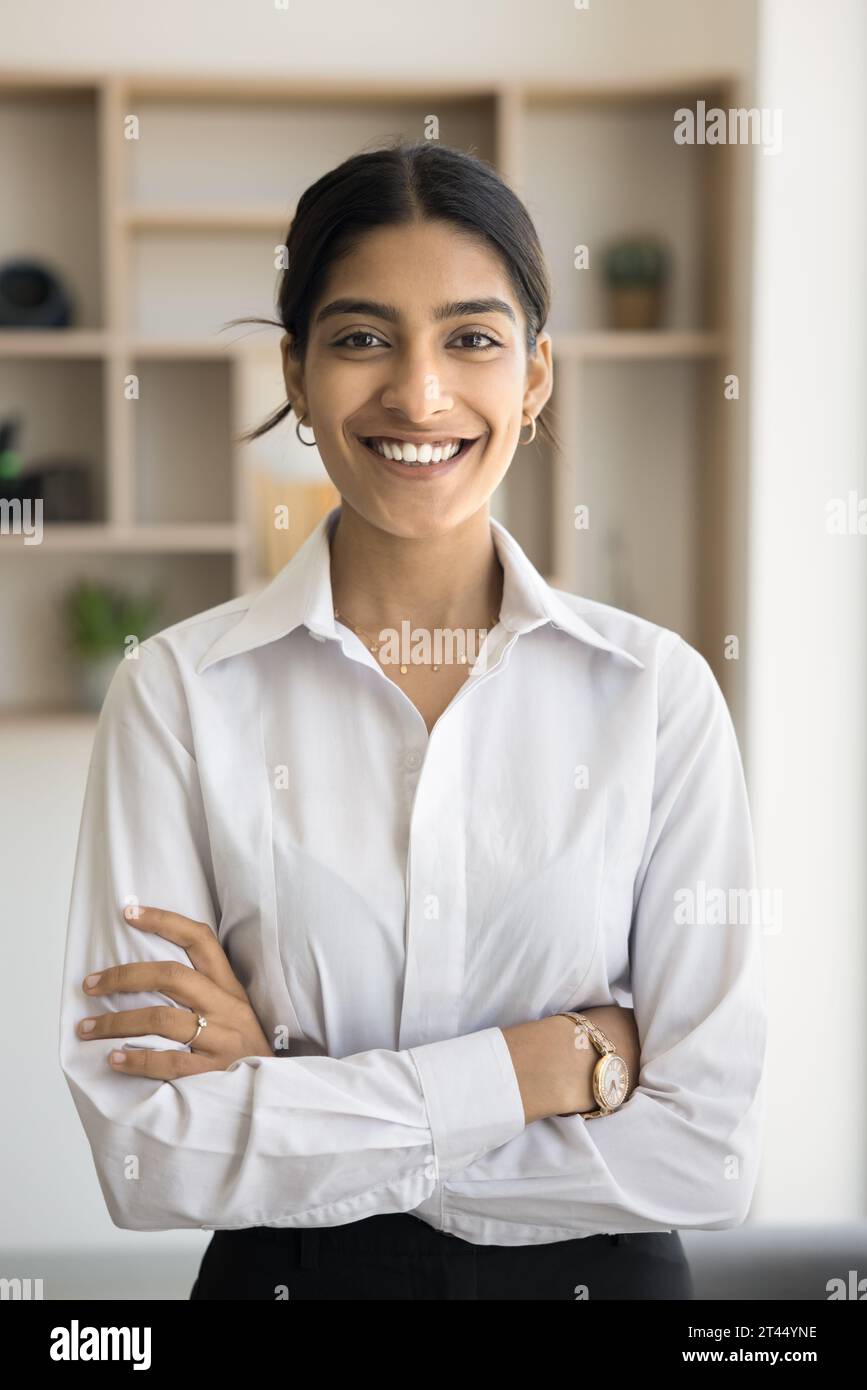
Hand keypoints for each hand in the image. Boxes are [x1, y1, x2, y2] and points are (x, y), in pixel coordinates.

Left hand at [77, 904, 272, 1078]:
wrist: (278, 1092)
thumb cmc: (244, 1049)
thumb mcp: (234, 1011)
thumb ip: (202, 993)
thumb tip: (145, 977)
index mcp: (229, 986)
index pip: (200, 939)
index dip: (165, 921)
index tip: (129, 912)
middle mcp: (226, 1007)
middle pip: (172, 976)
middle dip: (124, 976)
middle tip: (90, 985)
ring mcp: (222, 1039)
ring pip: (163, 1019)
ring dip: (117, 1023)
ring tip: (88, 1028)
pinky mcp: (214, 1073)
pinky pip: (170, 1062)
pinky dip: (137, 1060)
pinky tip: (114, 1059)